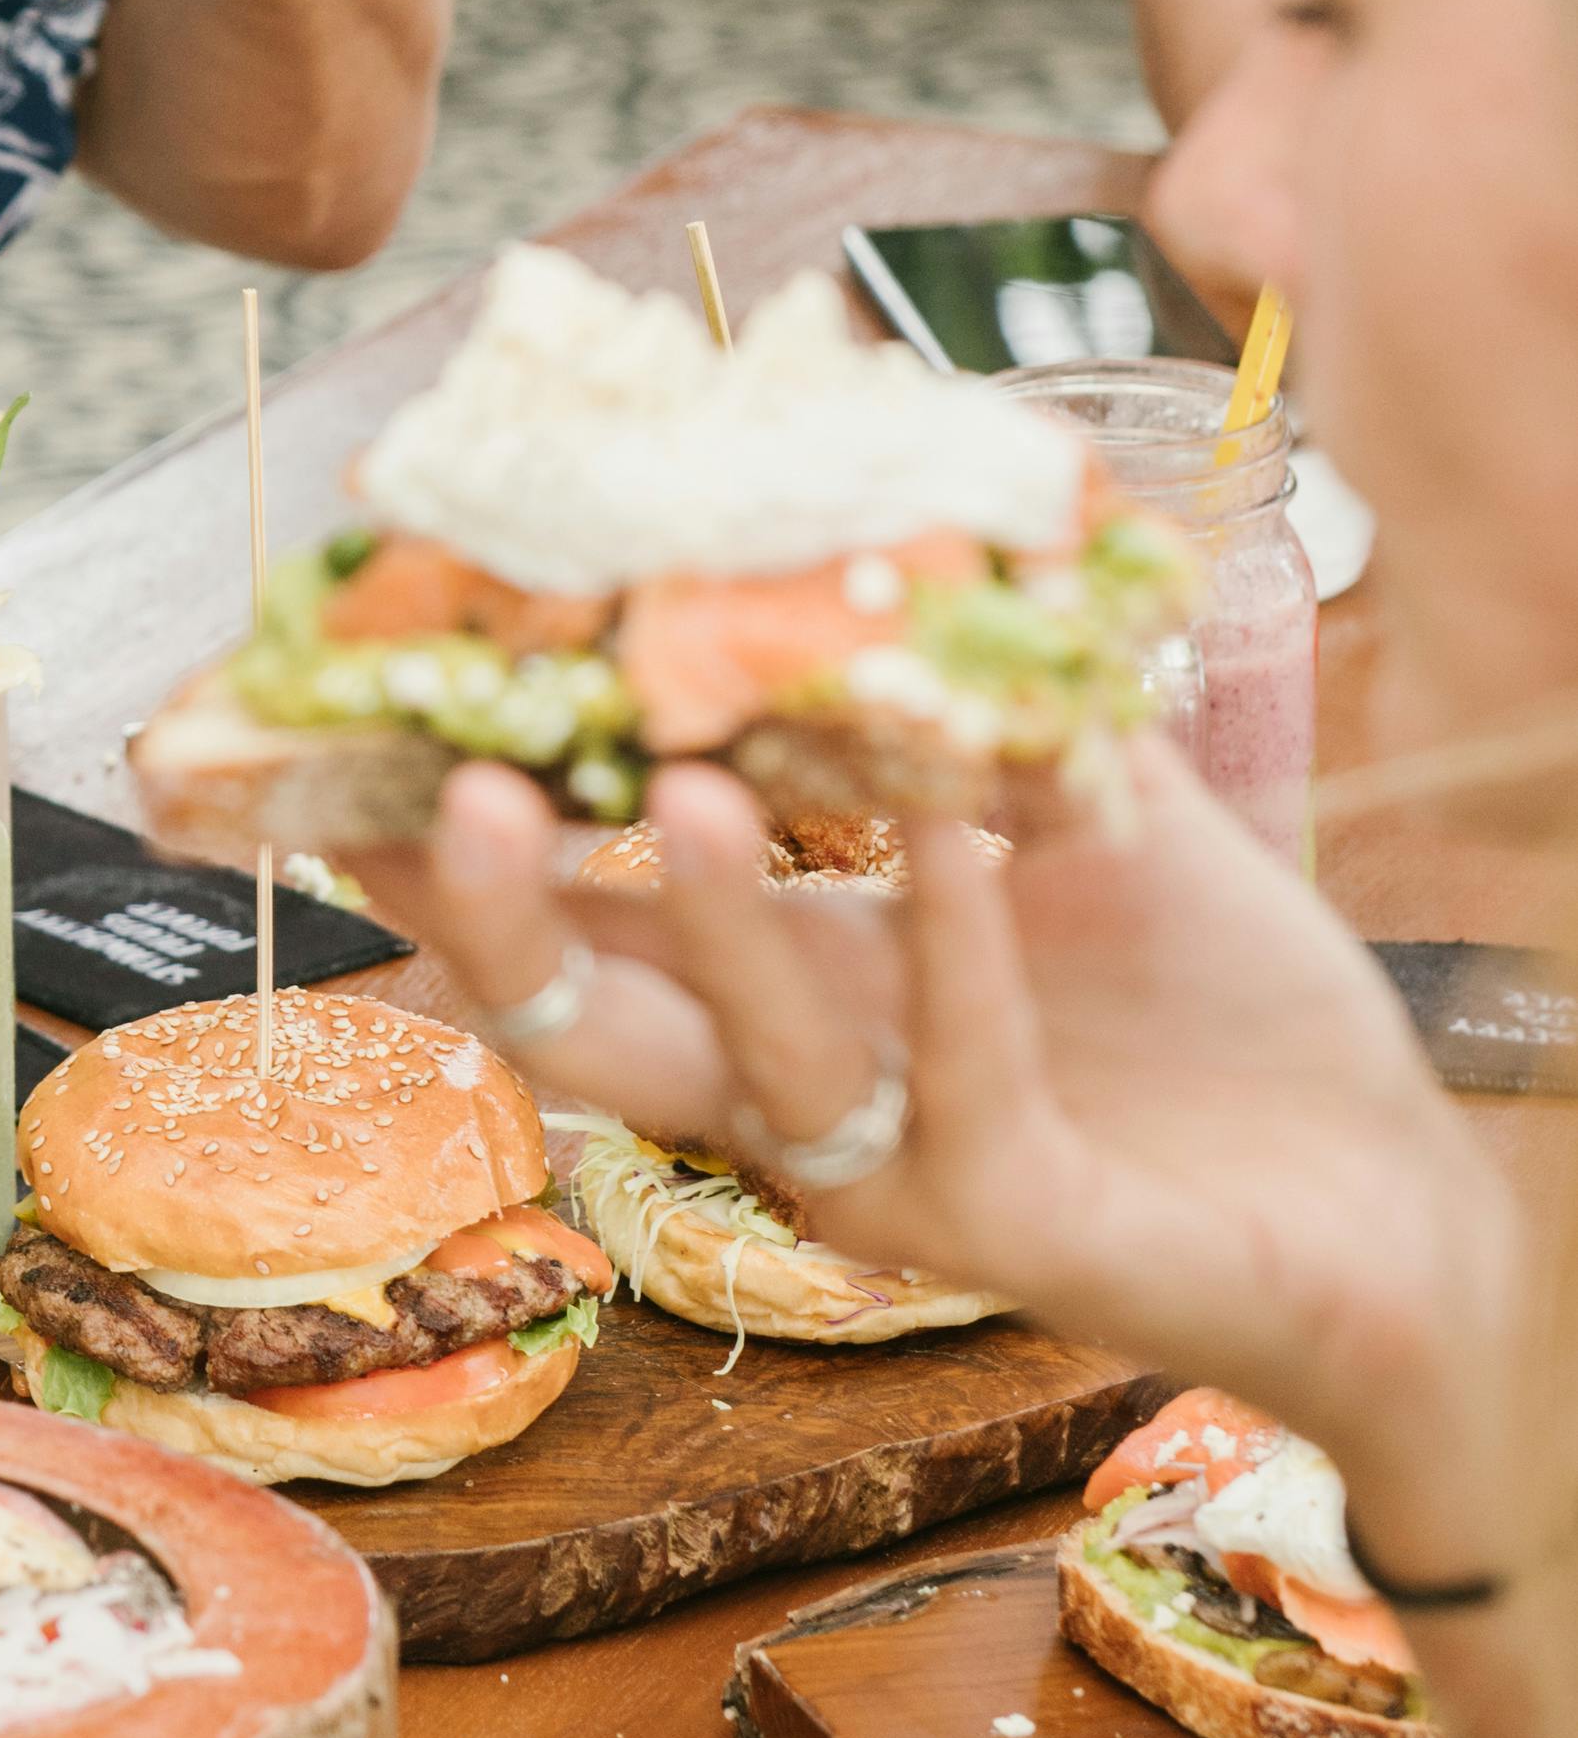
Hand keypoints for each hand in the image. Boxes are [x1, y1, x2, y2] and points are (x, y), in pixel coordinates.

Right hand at [355, 745, 1558, 1566]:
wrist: (1390, 1209)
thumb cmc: (1221, 1023)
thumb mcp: (1097, 819)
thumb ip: (1001, 696)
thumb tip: (920, 507)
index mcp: (787, 993)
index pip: (567, 928)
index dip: (445, 852)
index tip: (346, 739)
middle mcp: (799, 1098)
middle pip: (580, 1028)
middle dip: (497, 920)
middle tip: (453, 790)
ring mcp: (893, 1178)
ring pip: (745, 1068)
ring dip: (706, 929)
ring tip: (680, 793)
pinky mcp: (1014, 1229)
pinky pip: (955, 1086)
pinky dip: (952, 952)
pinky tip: (955, 837)